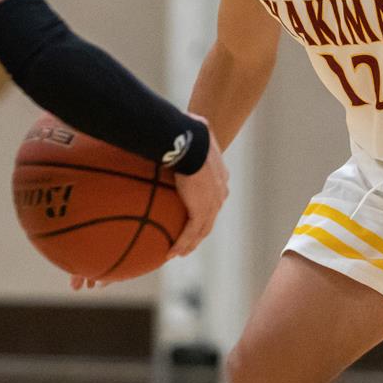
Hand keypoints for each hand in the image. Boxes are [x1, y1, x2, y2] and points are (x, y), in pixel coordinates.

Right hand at [170, 121, 228, 258]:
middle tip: (189, 239)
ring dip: (190, 243)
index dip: (206, 205)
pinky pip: (191, 234)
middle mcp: (220, 191)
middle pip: (210, 215)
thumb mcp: (186, 134)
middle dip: (199, 229)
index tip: (195, 212)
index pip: (214, 194)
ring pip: (202, 230)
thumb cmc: (185, 133)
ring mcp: (212, 203)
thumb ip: (179, 137)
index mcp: (219, 175)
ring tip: (179, 253)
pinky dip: (182, 244)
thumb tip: (162, 129)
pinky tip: (172, 254)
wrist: (190, 144)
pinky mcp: (202, 212)